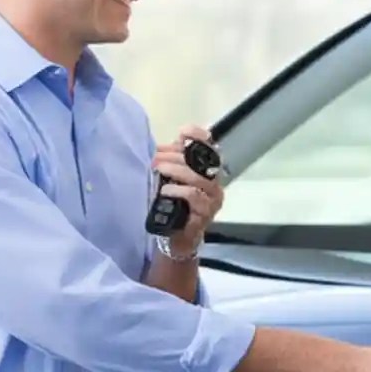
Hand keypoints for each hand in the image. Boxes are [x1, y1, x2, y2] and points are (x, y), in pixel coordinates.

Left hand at [152, 125, 223, 255]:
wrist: (176, 238)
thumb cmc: (175, 207)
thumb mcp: (171, 181)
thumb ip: (169, 164)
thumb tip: (157, 147)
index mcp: (207, 172)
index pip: (210, 147)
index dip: (199, 136)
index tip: (183, 133)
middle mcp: (215, 184)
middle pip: (200, 162)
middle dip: (175, 157)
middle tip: (155, 159)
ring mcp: (212, 200)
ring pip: (198, 179)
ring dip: (177, 171)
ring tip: (159, 169)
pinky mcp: (205, 215)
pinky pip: (194, 197)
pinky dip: (178, 190)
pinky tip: (165, 190)